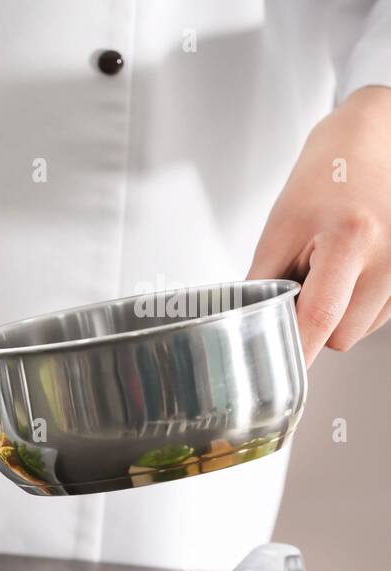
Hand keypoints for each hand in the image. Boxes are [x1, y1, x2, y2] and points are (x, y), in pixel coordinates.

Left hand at [248, 86, 390, 362]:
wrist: (374, 139)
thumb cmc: (326, 176)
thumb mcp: (280, 227)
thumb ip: (266, 283)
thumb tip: (253, 327)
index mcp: (350, 238)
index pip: (320, 317)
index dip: (298, 350)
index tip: (279, 371)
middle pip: (343, 334)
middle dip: (315, 324)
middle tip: (303, 285)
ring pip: (363, 330)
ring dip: (339, 315)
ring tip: (331, 267)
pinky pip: (381, 314)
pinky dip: (360, 304)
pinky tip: (353, 269)